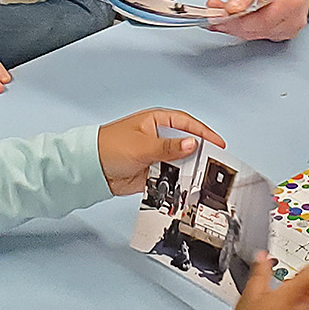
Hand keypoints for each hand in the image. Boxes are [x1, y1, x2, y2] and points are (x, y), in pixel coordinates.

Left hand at [97, 108, 224, 195]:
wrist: (90, 169)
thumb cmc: (109, 146)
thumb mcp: (143, 145)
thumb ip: (169, 147)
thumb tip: (191, 144)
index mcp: (157, 121)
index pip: (187, 124)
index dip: (204, 133)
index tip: (218, 144)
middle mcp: (158, 137)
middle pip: (186, 144)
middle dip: (198, 154)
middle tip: (213, 165)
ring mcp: (155, 155)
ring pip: (179, 163)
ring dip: (187, 171)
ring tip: (199, 179)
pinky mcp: (151, 172)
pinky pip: (169, 177)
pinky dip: (175, 183)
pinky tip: (181, 188)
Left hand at [206, 0, 308, 41]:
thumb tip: (231, 9)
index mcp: (288, 3)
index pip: (254, 23)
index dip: (230, 22)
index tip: (213, 16)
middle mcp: (292, 20)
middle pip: (253, 31)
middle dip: (228, 23)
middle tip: (211, 12)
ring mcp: (290, 28)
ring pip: (255, 35)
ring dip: (235, 26)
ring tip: (220, 12)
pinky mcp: (286, 31)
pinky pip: (261, 34)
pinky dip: (246, 27)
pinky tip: (236, 19)